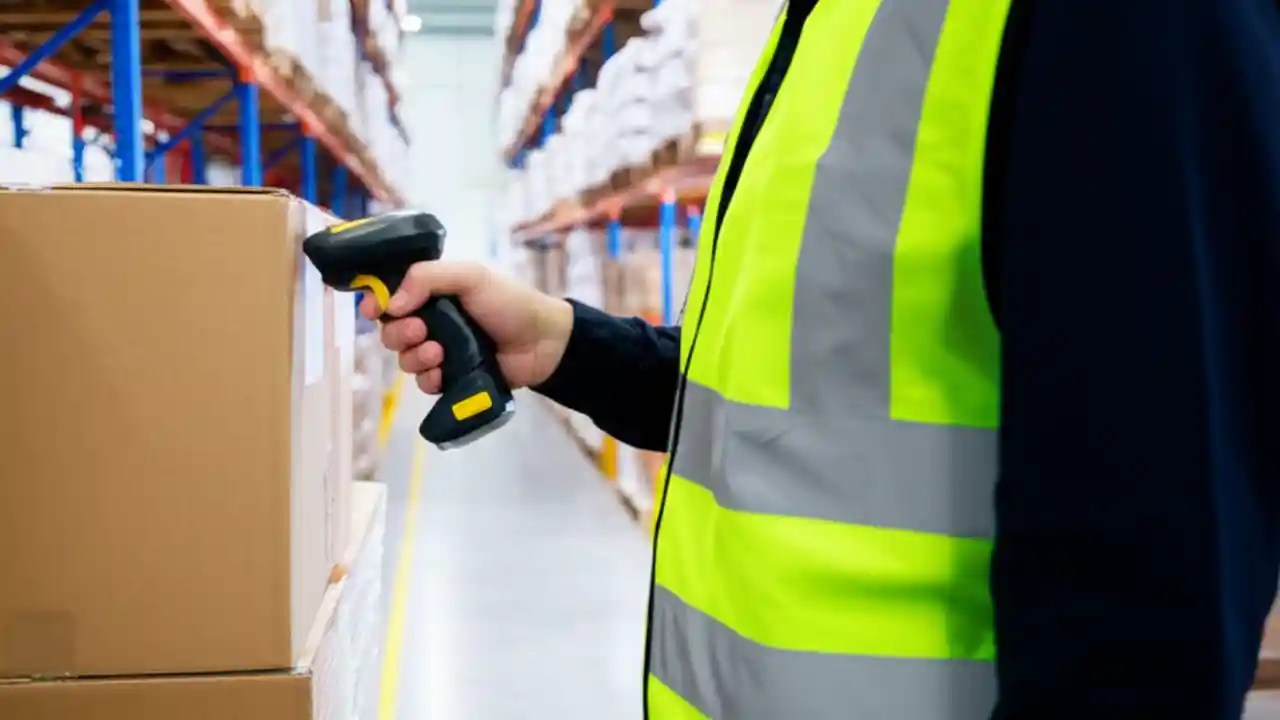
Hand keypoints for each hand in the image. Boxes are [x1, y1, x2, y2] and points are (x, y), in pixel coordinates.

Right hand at [360, 261, 573, 394]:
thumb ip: (427, 278)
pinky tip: (442, 373)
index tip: (372, 310)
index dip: (377, 302)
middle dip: (398, 333)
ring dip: (415, 357)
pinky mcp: (451, 379)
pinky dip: (428, 379)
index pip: (391, 296)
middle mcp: (432, 321)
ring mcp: (441, 352)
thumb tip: (390, 303)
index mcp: (433, 293)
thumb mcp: (470, 277)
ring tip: (439, 352)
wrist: (544, 343)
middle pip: (391, 331)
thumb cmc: (509, 302)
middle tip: (420, 330)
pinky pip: (424, 383)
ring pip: (405, 359)